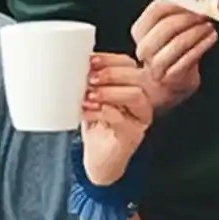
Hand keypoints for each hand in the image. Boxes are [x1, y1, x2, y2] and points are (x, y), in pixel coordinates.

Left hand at [81, 53, 153, 185]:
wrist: (99, 160)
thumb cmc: (96, 126)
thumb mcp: (91, 98)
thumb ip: (89, 82)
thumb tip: (76, 63)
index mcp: (132, 85)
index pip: (129, 63)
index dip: (110, 59)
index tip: (90, 61)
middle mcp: (142, 99)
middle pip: (137, 76)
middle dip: (111, 74)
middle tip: (89, 79)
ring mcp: (140, 117)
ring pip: (136, 95)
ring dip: (109, 92)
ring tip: (88, 96)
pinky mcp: (133, 135)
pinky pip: (123, 119)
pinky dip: (103, 112)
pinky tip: (87, 111)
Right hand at [130, 0, 217, 112]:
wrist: (171, 83)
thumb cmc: (172, 52)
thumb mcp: (169, 31)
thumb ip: (177, 14)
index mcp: (140, 31)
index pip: (156, 10)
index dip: (177, 3)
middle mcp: (144, 48)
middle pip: (166, 26)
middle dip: (189, 18)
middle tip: (204, 13)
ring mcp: (156, 65)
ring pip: (177, 43)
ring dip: (197, 32)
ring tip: (209, 26)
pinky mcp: (170, 78)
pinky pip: (188, 58)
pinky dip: (202, 45)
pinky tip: (211, 37)